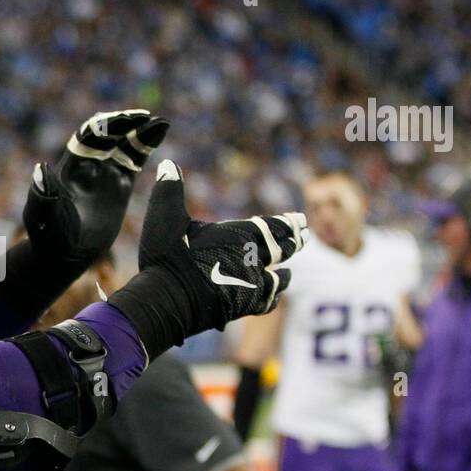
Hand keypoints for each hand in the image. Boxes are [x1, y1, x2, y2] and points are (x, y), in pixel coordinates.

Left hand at [23, 110, 168, 269]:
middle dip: (126, 123)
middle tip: (146, 117)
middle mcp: (89, 165)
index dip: (105, 125)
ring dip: (141, 132)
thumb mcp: (43, 214)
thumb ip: (43, 192)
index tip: (123, 120)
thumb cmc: (49, 235)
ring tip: (161, 123)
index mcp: (71, 165)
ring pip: (125, 145)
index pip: (89, 135)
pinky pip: (135, 160)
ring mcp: (105, 174)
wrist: (64, 255)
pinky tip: (160, 132)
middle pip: (110, 135)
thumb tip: (40, 167)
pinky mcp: (120, 186)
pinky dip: (147, 146)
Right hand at [139, 160, 307, 327]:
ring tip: (289, 273)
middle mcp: (252, 259)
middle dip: (294, 242)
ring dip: (285, 274)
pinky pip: (267, 302)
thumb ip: (169, 189)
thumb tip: (166, 163)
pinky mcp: (243, 307)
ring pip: (279, 279)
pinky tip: (271, 298)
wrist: (166, 301)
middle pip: (283, 250)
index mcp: (240, 234)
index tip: (301, 220)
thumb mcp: (164, 216)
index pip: (274, 226)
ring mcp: (250, 285)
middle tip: (306, 236)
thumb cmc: (167, 256)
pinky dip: (271, 298)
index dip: (289, 223)